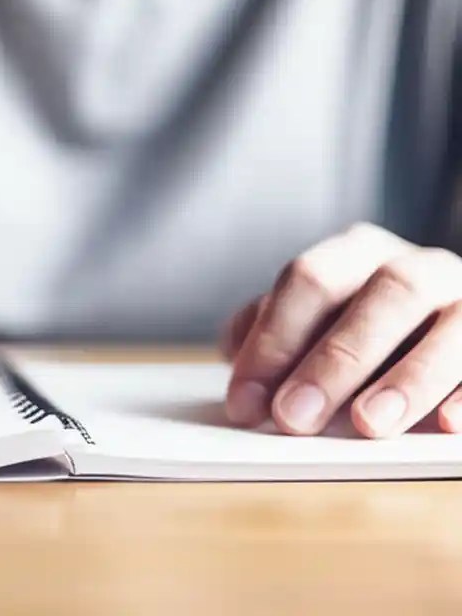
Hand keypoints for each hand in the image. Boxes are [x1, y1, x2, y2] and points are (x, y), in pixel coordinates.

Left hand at [222, 223, 461, 437]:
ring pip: (450, 327)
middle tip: (294, 418)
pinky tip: (446, 425)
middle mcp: (418, 267)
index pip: (310, 281)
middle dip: (333, 361)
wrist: (440, 333)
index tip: (245, 401)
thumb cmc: (361, 333)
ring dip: (407, 379)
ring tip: (369, 425)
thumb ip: (274, 333)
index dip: (273, 341)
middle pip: (380, 298)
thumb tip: (238, 362)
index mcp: (358, 253)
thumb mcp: (315, 323)